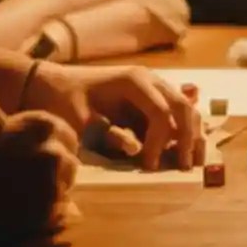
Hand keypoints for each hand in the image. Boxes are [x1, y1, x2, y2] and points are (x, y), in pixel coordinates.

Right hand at [0, 111, 79, 234]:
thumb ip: (25, 138)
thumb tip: (47, 151)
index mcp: (42, 126)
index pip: (68, 137)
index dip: (56, 147)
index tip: (44, 157)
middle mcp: (51, 154)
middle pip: (69, 165)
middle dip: (54, 171)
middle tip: (27, 180)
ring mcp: (47, 188)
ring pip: (62, 193)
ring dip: (47, 194)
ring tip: (14, 195)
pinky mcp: (36, 218)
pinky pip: (51, 217)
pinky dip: (39, 215)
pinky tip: (13, 210)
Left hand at [28, 64, 203, 171]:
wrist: (54, 83)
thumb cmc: (63, 99)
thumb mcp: (74, 117)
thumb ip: (97, 133)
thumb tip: (124, 151)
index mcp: (133, 81)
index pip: (161, 113)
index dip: (160, 141)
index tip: (149, 166)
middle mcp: (149, 80)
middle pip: (183, 107)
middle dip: (187, 138)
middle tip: (184, 167)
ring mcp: (152, 86)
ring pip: (185, 108)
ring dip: (192, 134)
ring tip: (192, 161)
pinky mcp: (150, 97)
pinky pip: (175, 112)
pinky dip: (183, 131)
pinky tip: (182, 151)